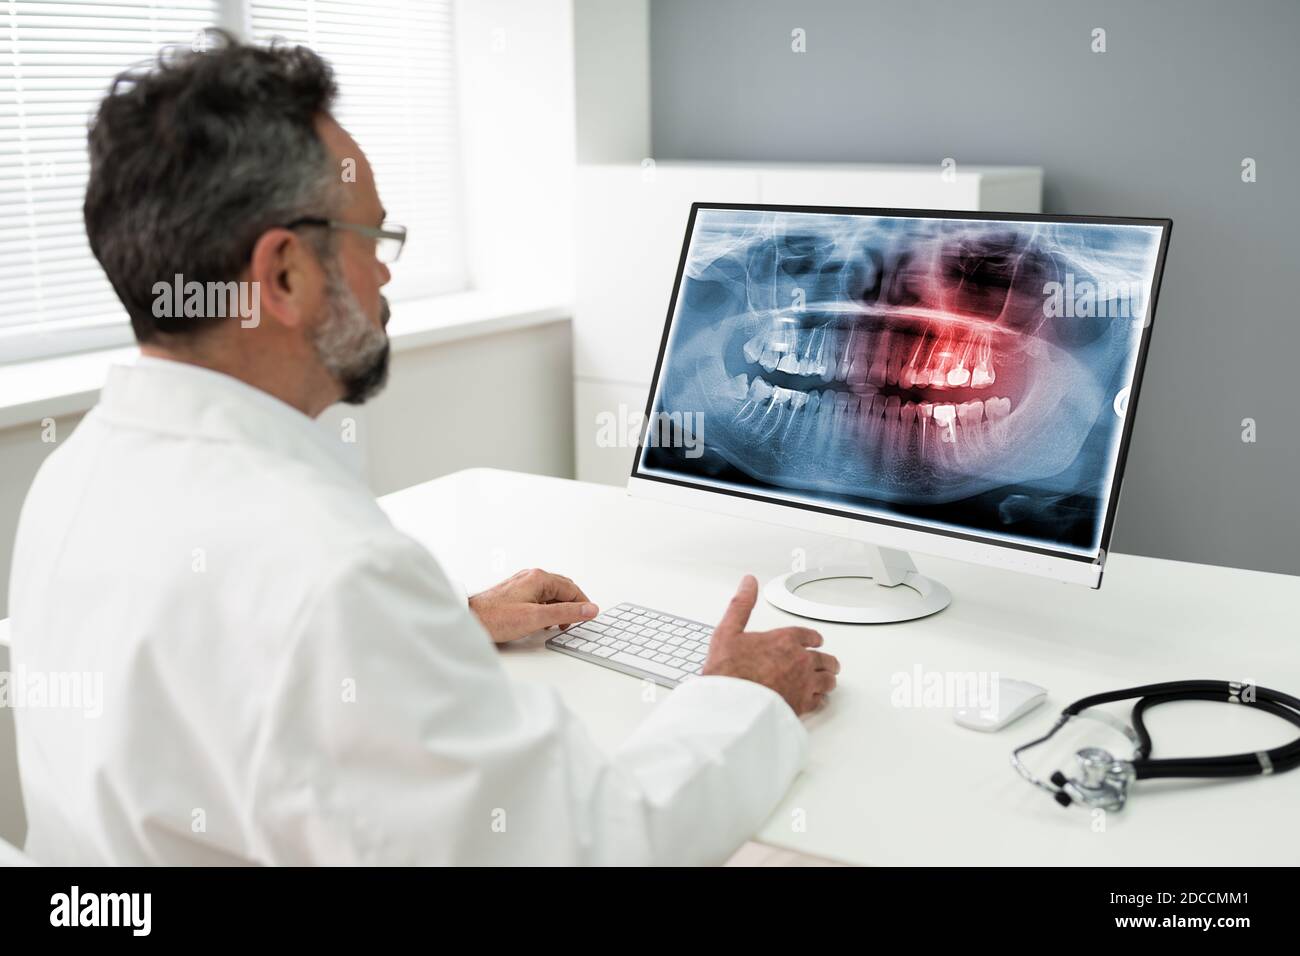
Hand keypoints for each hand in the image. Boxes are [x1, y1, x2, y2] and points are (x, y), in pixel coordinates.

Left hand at [469, 568, 597, 644]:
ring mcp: (522, 584)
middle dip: (572, 605)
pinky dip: (547, 609)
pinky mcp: (515, 593)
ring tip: (559, 625)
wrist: (469, 619)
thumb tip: (589, 609)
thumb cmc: (495, 618)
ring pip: (551, 594)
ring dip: (559, 608)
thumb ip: (565, 613)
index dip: (582, 604)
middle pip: (562, 588)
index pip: (571, 588)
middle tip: (576, 622)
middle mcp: (531, 577)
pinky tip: (543, 622)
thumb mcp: (536, 618)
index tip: (589, 617)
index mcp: (538, 578)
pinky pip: (539, 598)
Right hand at [701, 575, 838, 715]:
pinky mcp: (802, 705)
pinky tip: (818, 699)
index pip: (808, 635)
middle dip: (827, 660)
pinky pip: (820, 700)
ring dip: (828, 678)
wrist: (733, 706)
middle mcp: (799, 661)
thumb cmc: (728, 671)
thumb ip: (741, 605)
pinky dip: (821, 698)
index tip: (816, 641)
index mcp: (784, 640)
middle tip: (829, 662)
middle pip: (824, 658)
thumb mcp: (728, 631)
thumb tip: (749, 582)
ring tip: (828, 680)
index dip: (814, 638)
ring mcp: (804, 684)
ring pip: (827, 680)